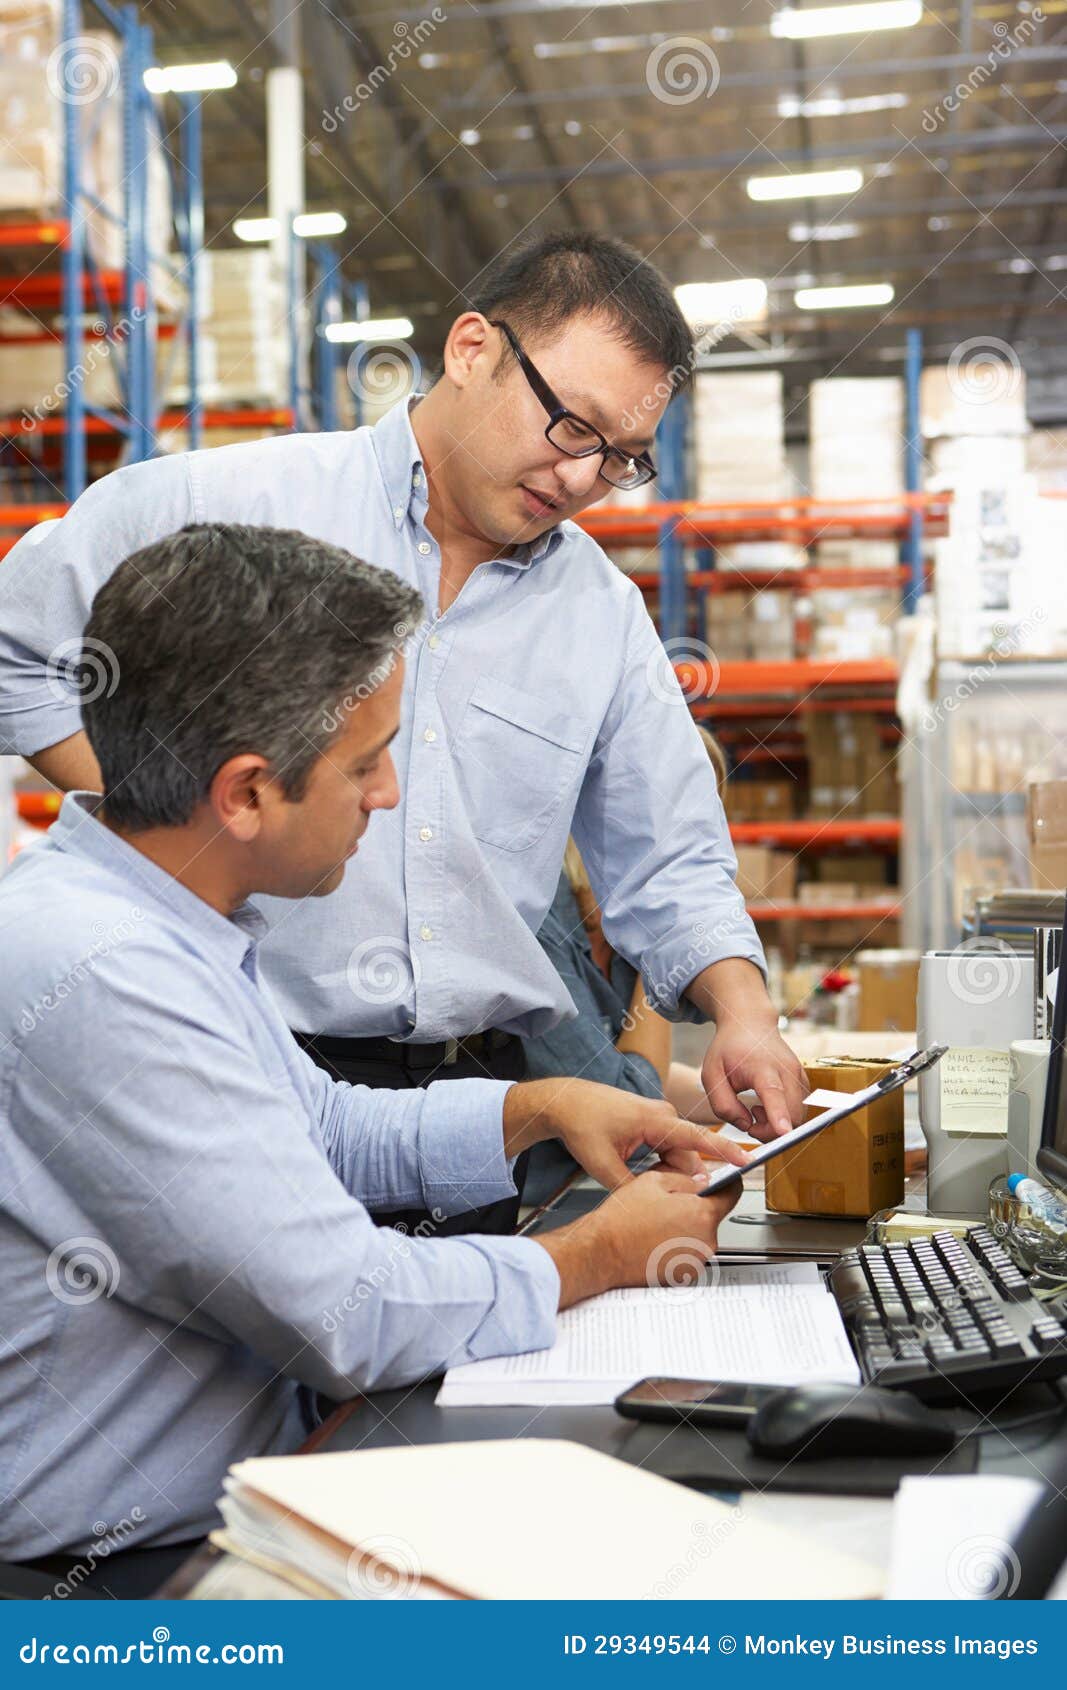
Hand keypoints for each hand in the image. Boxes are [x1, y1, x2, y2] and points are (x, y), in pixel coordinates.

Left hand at [503, 1077, 751, 1189]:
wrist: (567, 1102)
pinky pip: (669, 1149)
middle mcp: (663, 1115)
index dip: (725, 1151)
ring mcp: (659, 1118)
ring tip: (639, 1178)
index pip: (698, 1137)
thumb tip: (653, 1205)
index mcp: (655, 1120)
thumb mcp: (602, 1164)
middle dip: (680, 1179)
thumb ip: (631, 1187)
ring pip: (678, 1155)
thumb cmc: (582, 1123)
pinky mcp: (654, 1123)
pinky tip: (642, 1172)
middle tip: (658, 1195)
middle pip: (687, 1156)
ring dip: (667, 1173)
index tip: (747, 1159)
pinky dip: (661, 1165)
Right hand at [535, 1168, 740, 1306]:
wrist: (601, 1253)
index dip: (727, 1183)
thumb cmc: (621, 1221)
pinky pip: (688, 1252)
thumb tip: (701, 1181)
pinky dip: (678, 1245)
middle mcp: (705, 1241)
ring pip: (699, 1235)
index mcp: (702, 1214)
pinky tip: (656, 1239)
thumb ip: (686, 1179)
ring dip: (686, 1227)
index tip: (723, 1180)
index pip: (733, 1193)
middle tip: (671, 1202)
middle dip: (697, 1207)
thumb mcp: (653, 1181)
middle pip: (713, 1216)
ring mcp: (695, 1261)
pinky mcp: (683, 1275)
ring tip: (658, 1222)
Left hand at [700, 1018, 807, 1137]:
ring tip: (755, 1109)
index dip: (779, 1116)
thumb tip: (746, 1126)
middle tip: (749, 1119)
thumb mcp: (711, 1075)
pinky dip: (784, 1117)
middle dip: (771, 1132)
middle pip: (792, 1114)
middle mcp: (787, 1070)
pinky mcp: (804, 1081)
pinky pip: (800, 1110)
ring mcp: (799, 1075)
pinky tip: (766, 1105)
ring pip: (799, 1117)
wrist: (751, 1024)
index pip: (773, 1093)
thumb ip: (723, 1105)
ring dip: (777, 1125)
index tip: (784, 1133)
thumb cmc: (728, 1050)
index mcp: (761, 1067)